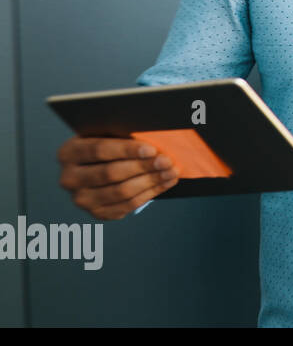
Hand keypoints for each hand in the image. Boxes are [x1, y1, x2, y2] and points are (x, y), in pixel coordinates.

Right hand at [56, 137, 179, 219]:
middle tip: (167, 161)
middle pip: (111, 173)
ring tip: (171, 171)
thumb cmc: (108, 145)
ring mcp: (82, 199)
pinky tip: (166, 182)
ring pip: (122, 191)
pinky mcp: (97, 213)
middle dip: (143, 166)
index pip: (99, 150)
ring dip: (151, 181)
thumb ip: (120, 132)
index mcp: (68, 153)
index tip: (152, 149)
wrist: (98, 167)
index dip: (127, 150)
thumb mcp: (107, 134)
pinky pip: (128, 205)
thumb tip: (152, 132)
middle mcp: (69, 178)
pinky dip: (151, 193)